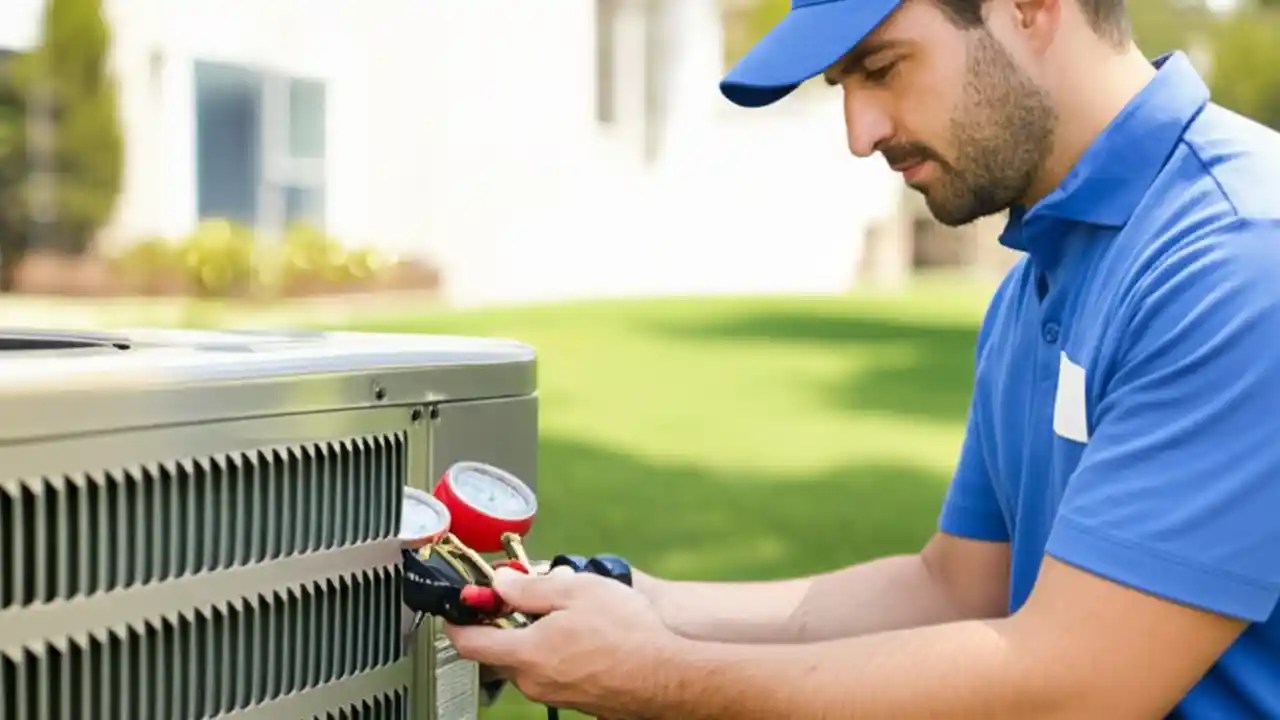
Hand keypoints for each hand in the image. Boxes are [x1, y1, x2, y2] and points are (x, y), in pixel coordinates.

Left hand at [444, 566, 680, 717]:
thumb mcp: (575, 591)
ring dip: (532, 638)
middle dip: (501, 625)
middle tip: (521, 599)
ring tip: (563, 614)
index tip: (459, 606)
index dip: (457, 622)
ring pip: (526, 662)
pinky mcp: (573, 699)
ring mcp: (553, 694)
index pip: (469, 644)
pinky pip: (549, 672)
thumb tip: (500, 585)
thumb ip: (530, 589)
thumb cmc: (626, 634)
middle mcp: (532, 681)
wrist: (665, 677)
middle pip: (496, 653)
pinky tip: (581, 635)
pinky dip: (552, 652)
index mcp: (526, 653)